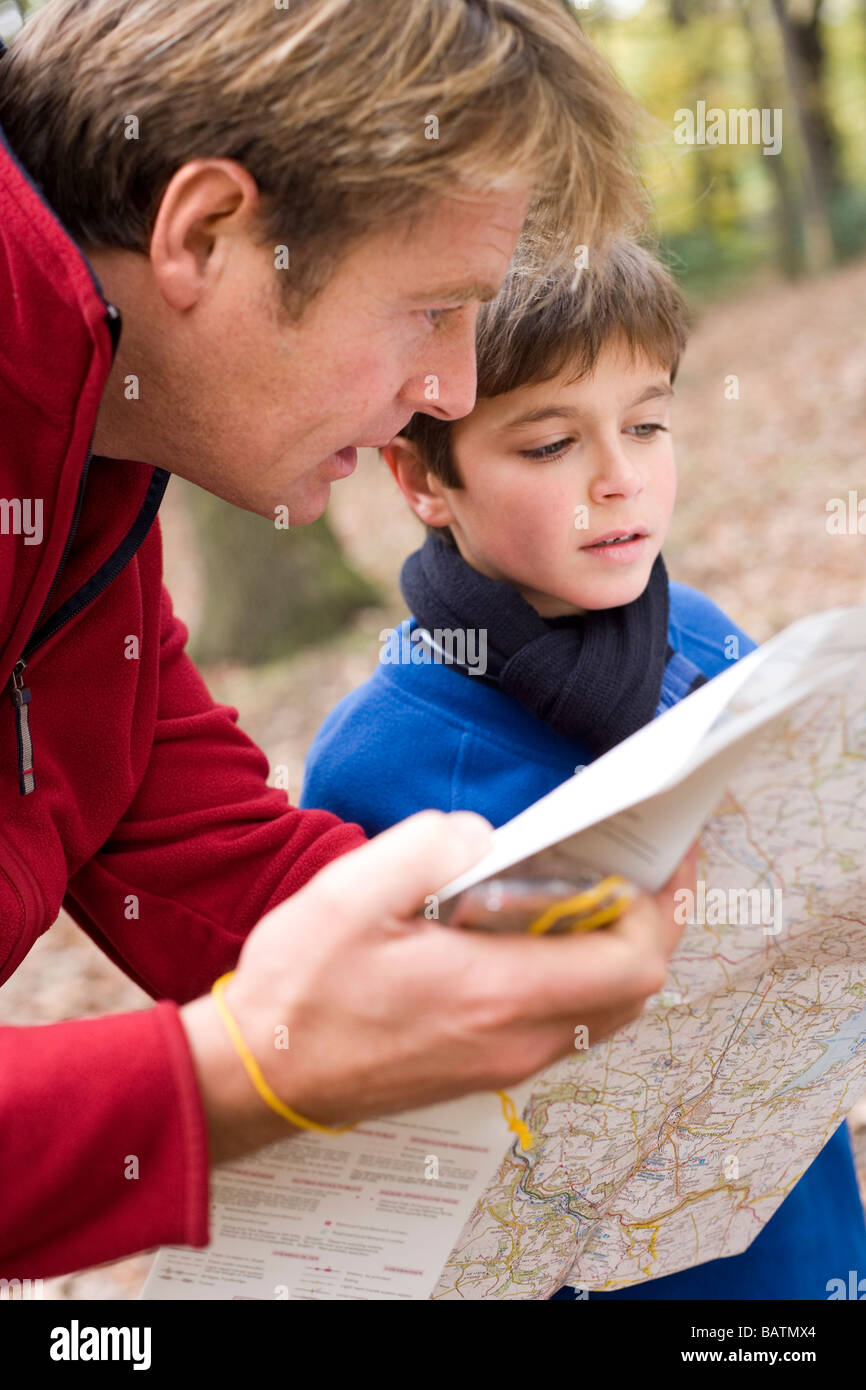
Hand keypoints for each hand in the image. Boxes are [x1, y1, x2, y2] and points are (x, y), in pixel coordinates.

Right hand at [182, 812, 696, 1162]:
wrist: (259, 1079)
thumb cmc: (300, 988)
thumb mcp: (352, 892)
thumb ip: (431, 848)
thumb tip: (486, 838)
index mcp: (494, 994)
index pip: (633, 960)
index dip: (665, 903)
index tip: (669, 851)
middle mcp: (516, 1040)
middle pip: (636, 990)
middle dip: (655, 922)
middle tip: (646, 861)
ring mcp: (503, 1062)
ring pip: (605, 1011)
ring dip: (621, 950)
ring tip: (602, 886)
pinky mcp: (484, 1068)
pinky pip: (566, 1021)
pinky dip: (581, 974)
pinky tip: (544, 930)